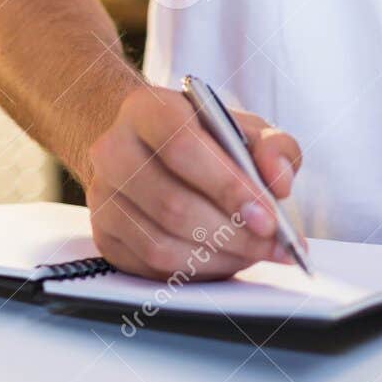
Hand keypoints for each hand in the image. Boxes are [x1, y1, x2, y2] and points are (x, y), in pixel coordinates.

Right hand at [87, 84, 304, 279]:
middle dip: (231, 232)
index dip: (227, 186)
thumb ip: (274, 148)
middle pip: (171, 203)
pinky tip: (226, 259)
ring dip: (217, 257)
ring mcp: (102, 196)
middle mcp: (113, 150)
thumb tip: (280, 182)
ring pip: (160, 244)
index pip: (181, 146)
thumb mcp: (247, 129)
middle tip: (271, 242)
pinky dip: (197, 272)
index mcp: (147, 110)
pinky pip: (150, 268)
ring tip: (255, 251)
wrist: (154, 150)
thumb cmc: (206, 139)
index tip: (267, 216)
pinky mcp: (104, 235)